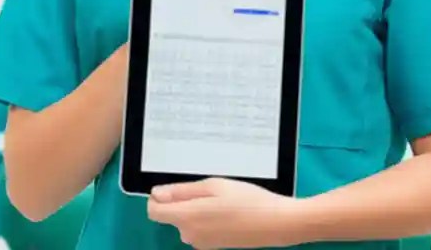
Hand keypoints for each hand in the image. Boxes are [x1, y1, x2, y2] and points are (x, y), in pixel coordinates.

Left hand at [147, 178, 303, 248]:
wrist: (276, 223)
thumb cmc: (246, 200)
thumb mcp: (212, 186)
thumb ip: (181, 191)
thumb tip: (156, 194)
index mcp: (187, 218)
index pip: (154, 211)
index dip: (160, 197)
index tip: (176, 188)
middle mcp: (190, 235)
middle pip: (171, 216)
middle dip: (182, 202)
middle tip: (209, 191)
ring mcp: (202, 244)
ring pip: (187, 222)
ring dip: (196, 210)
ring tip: (221, 200)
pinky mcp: (213, 247)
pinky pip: (200, 229)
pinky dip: (207, 219)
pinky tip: (227, 212)